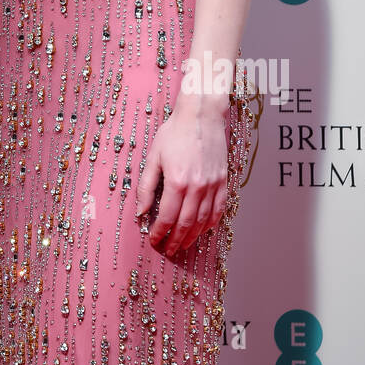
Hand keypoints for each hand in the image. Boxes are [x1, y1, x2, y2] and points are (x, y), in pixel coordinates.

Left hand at [135, 105, 227, 256]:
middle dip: (175, 240)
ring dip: (193, 236)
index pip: (167, 216)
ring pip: (204, 220)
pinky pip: (219, 209)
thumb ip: (147, 186)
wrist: (201, 115)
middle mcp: (198, 186)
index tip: (153, 240)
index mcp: (177, 181)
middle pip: (186, 223)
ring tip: (183, 245)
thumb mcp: (154, 156)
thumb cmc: (175, 132)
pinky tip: (204, 230)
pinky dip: (211, 223)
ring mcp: (213, 185)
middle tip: (168, 250)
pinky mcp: (224, 181)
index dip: (159, 231)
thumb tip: (140, 210)